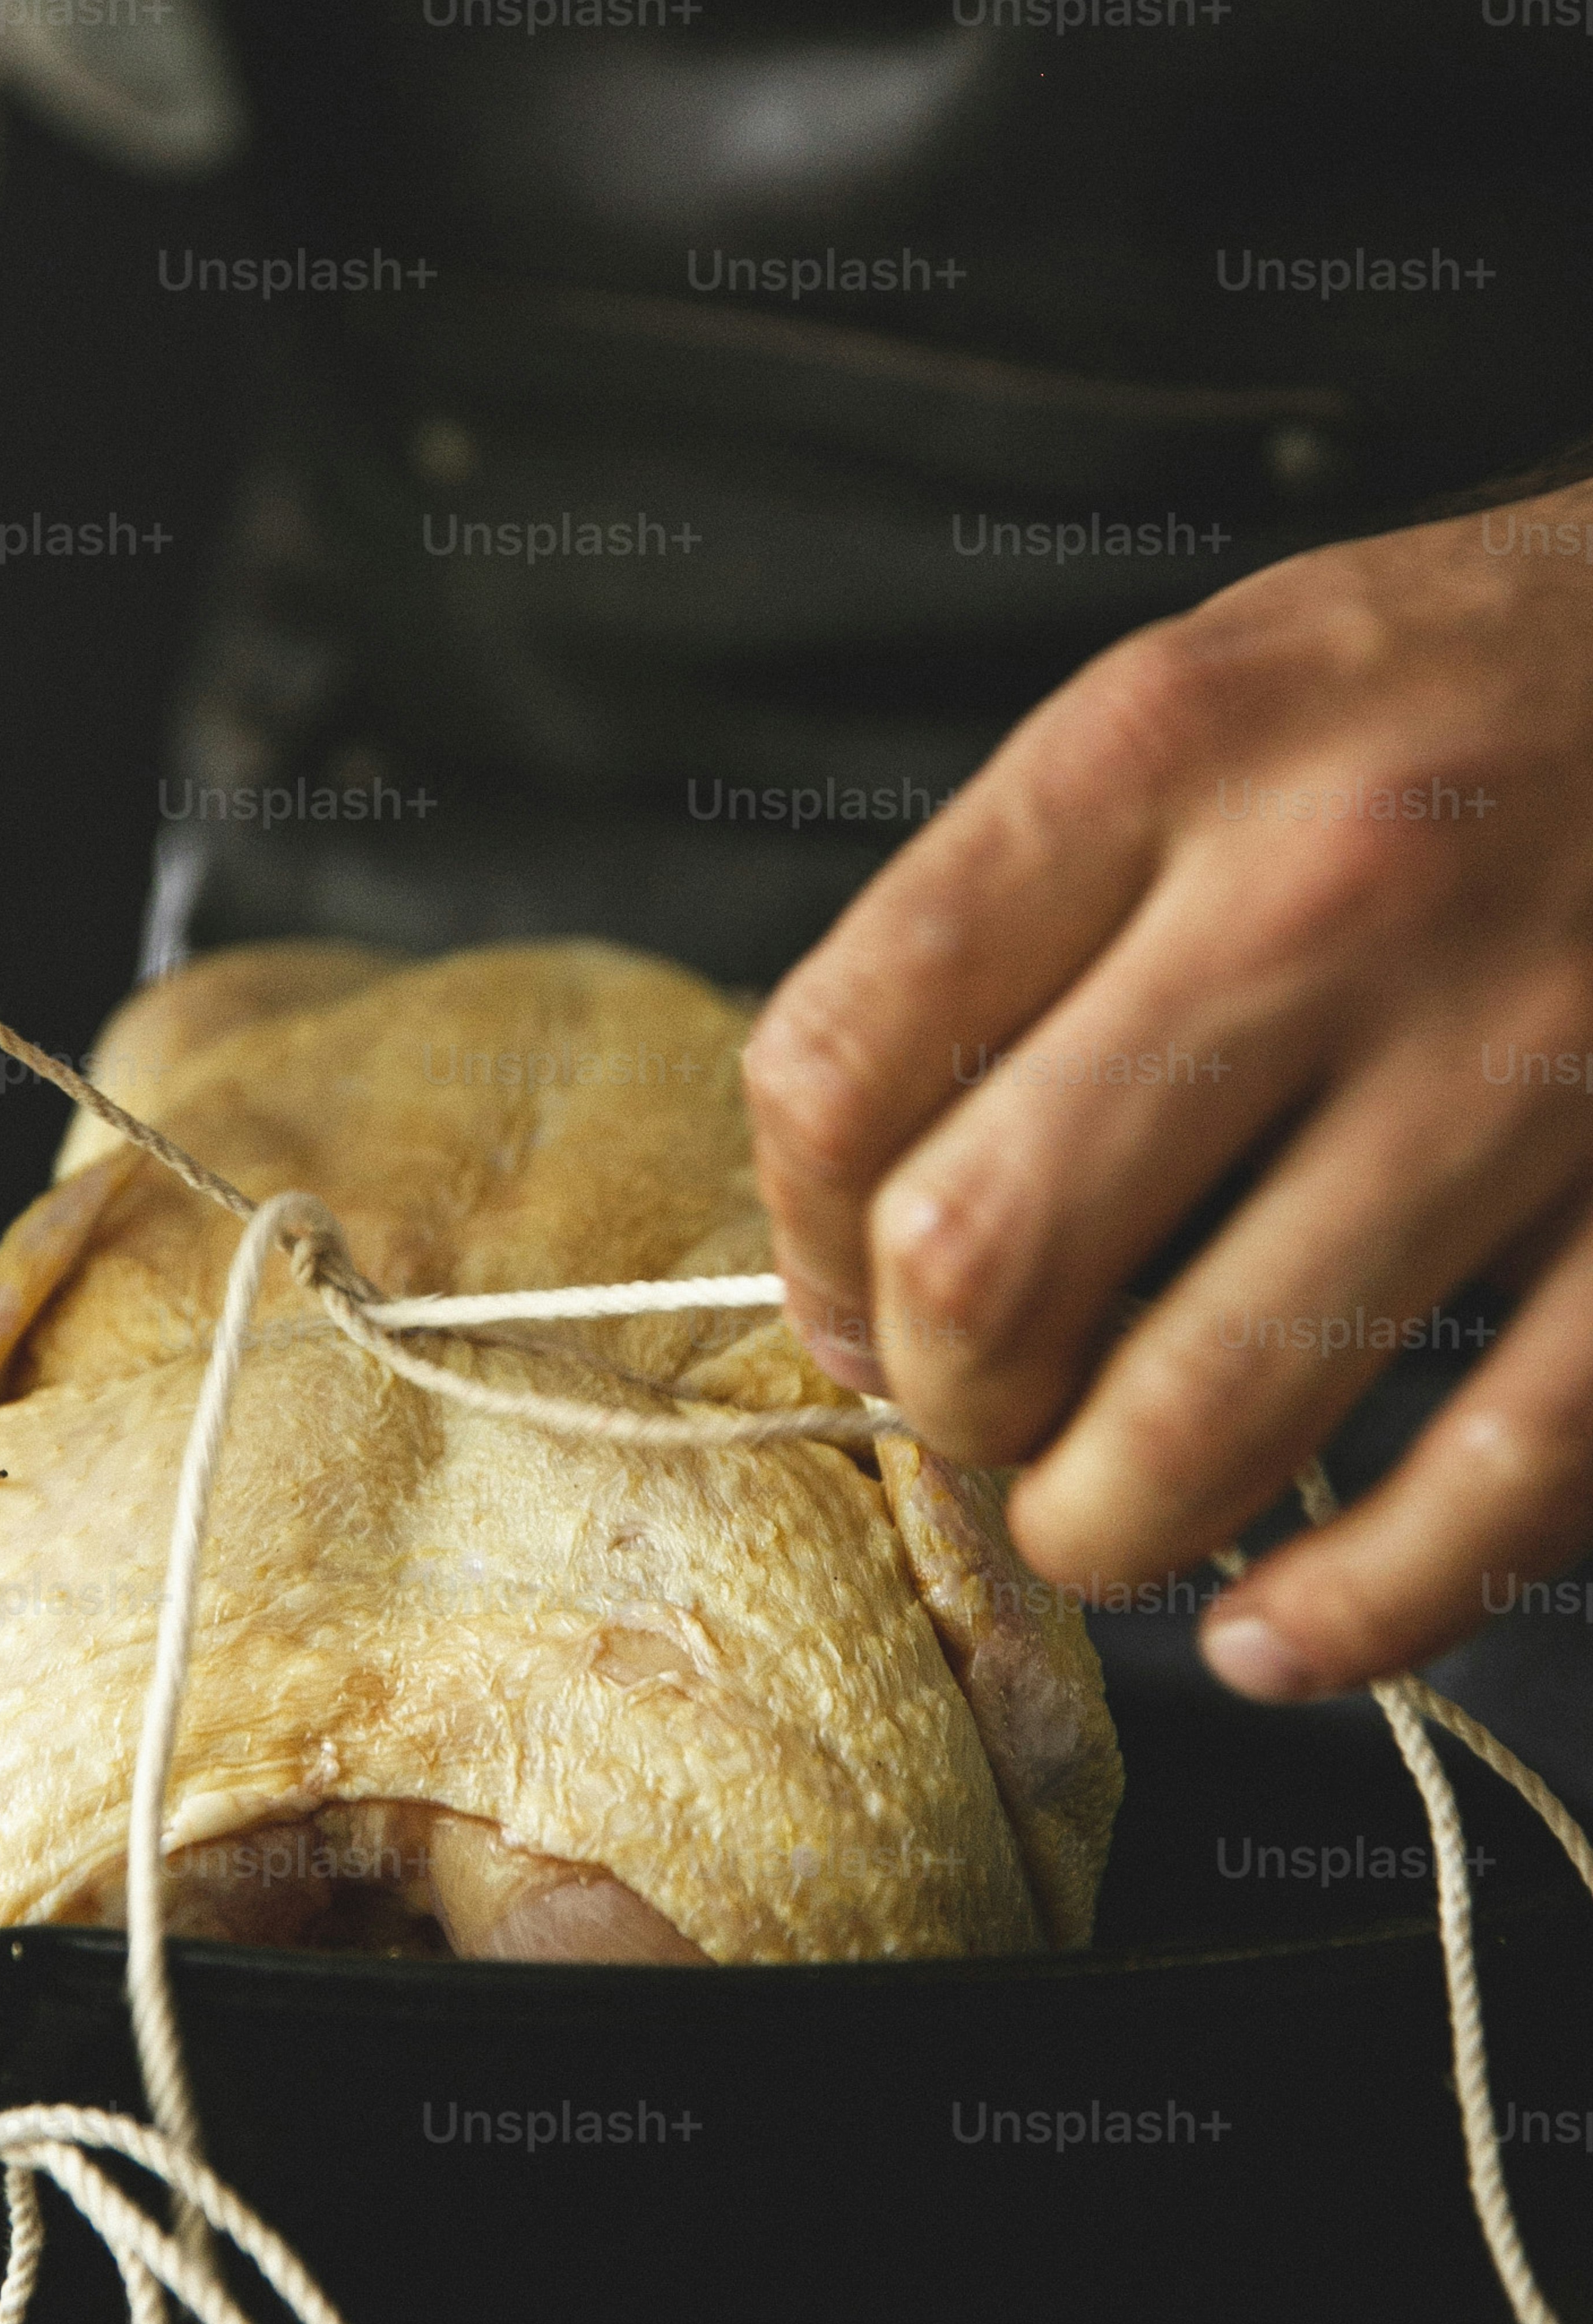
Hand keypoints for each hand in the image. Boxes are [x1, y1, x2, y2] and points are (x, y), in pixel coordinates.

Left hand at [743, 487, 1592, 1698]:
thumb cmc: (1480, 690)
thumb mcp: (1222, 700)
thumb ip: (1038, 920)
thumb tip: (880, 1230)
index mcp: (1167, 749)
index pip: (847, 1054)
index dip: (802, 1234)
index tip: (850, 1300)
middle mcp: (1325, 893)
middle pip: (986, 1249)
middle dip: (947, 1394)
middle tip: (987, 1409)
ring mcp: (1520, 1057)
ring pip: (1204, 1407)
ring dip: (1106, 1525)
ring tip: (1106, 1520)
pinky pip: (1494, 1480)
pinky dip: (1358, 1608)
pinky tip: (1281, 1633)